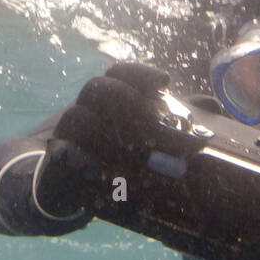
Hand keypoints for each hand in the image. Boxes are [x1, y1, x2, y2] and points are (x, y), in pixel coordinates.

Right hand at [34, 63, 196, 218]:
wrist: (46, 187)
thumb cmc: (105, 158)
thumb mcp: (140, 137)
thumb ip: (174, 119)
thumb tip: (213, 107)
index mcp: (103, 102)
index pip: (117, 73)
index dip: (138, 73)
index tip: (165, 82)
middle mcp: (81, 112)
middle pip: (99, 90)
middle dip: (134, 107)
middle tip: (170, 131)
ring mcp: (63, 137)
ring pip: (76, 117)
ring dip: (111, 134)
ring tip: (146, 155)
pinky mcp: (53, 165)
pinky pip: (61, 156)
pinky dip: (82, 160)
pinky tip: (107, 171)